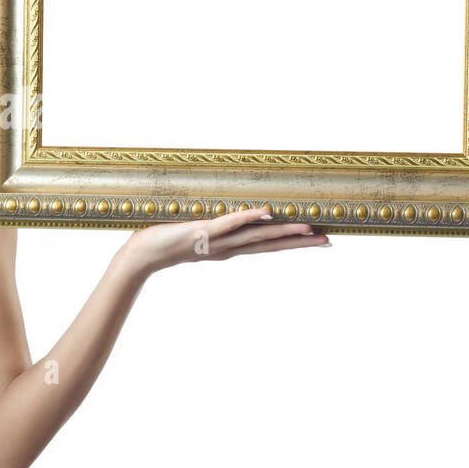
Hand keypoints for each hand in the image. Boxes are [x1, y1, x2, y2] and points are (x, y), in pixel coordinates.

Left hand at [123, 206, 331, 275]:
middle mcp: (227, 248)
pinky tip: (264, 212)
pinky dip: (245, 218)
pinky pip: (227, 223)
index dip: (294, 243)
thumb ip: (215, 228)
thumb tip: (230, 218)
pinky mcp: (201, 231)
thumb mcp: (197, 235)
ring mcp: (215, 240)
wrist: (141, 256)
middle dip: (299, 242)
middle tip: (327, 241)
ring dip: (281, 231)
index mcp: (229, 248)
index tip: (319, 241)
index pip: (268, 245)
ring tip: (306, 227)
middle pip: (270, 244)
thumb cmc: (166, 243)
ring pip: (255, 235)